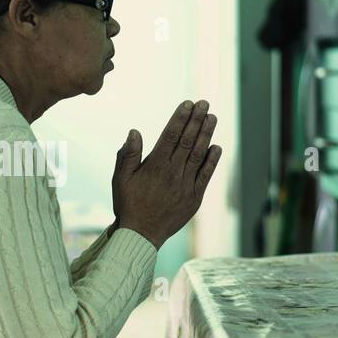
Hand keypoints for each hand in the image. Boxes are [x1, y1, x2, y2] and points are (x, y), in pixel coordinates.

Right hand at [111, 100, 221, 249]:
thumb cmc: (128, 204)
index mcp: (154, 166)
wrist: (141, 234)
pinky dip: (212, 160)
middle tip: (204, 103)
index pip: (170, 136)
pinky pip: (206, 175)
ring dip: (207, 134)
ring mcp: (185, 185)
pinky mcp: (194, 197)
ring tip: (212, 117)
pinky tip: (217, 146)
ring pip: (199, 155)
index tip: (187, 104)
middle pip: (188, 141)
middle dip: (196, 120)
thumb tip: (134, 132)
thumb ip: (128, 155)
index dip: (180, 118)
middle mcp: (172, 173)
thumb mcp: (121, 179)